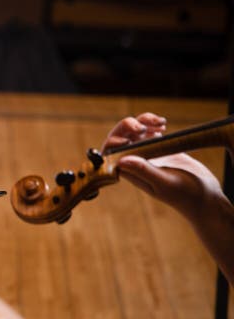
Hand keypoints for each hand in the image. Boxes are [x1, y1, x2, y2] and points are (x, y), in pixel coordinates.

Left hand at [102, 113, 224, 221]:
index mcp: (131, 172)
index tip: (127, 139)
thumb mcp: (164, 183)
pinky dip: (152, 124)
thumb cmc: (185, 195)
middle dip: (127, 127)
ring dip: (142, 122)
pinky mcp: (161, 148)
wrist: (206, 196)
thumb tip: (121, 160)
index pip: (111, 154)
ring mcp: (148, 154)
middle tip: (142, 127)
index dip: (113, 142)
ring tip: (159, 124)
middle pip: (121, 139)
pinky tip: (163, 125)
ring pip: (135, 133)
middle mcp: (136, 163)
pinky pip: (149, 132)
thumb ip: (143, 171)